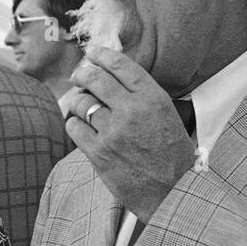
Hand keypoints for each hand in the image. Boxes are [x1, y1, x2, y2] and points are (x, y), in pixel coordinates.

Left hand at [64, 48, 195, 220]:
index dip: (102, 55)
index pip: (121, 66)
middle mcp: (131, 111)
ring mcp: (112, 132)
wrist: (172, 192)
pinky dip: (74, 123)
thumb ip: (144, 96)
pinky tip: (79, 125)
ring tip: (79, 103)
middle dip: (82, 72)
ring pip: (81, 102)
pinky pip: (74, 127)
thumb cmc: (173, 155)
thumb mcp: (169, 116)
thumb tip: (115, 77)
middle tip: (79, 74)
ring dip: (77, 100)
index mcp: (153, 98)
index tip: (93, 52)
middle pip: (95, 78)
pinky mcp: (98, 152)